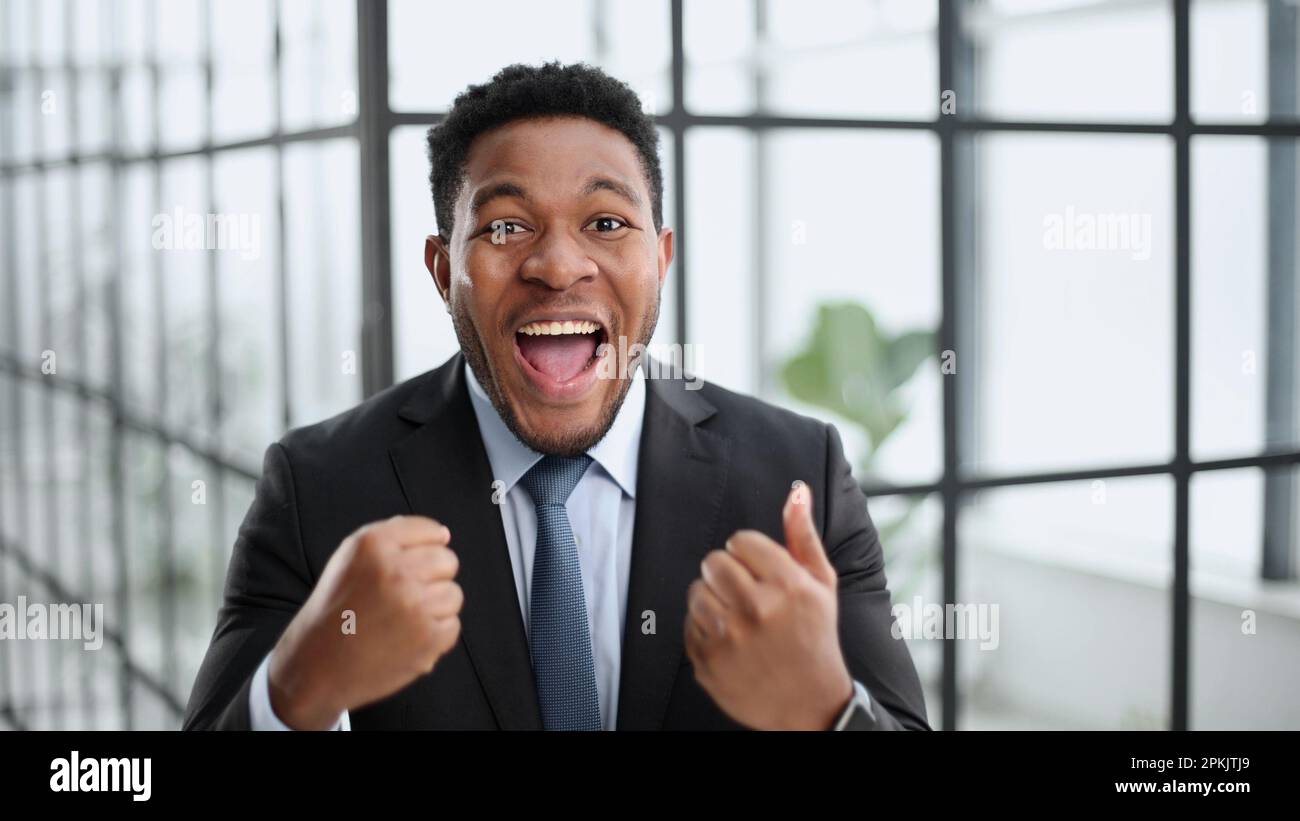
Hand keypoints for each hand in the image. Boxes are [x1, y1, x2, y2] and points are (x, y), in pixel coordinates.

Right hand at [269, 515, 462, 728]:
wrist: (317, 665)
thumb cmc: (335, 611)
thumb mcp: (349, 558)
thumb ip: (392, 537)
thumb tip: (441, 533)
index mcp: (374, 545)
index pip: (431, 531)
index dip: (424, 549)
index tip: (408, 565)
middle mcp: (397, 571)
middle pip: (448, 561)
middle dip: (432, 577)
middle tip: (404, 596)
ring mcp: (416, 605)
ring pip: (454, 594)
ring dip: (434, 608)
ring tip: (402, 619)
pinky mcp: (429, 637)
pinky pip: (453, 625)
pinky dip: (435, 635)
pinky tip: (406, 638)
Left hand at [685, 483, 852, 729]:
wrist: (811, 705)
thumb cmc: (816, 639)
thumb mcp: (822, 585)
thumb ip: (803, 536)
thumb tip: (796, 491)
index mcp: (788, 585)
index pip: (739, 541)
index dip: (748, 554)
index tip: (759, 571)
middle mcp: (757, 610)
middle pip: (713, 562)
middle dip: (727, 573)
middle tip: (746, 594)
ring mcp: (730, 639)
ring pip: (696, 591)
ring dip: (713, 599)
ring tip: (738, 616)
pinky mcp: (708, 662)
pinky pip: (689, 624)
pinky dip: (705, 628)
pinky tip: (730, 639)